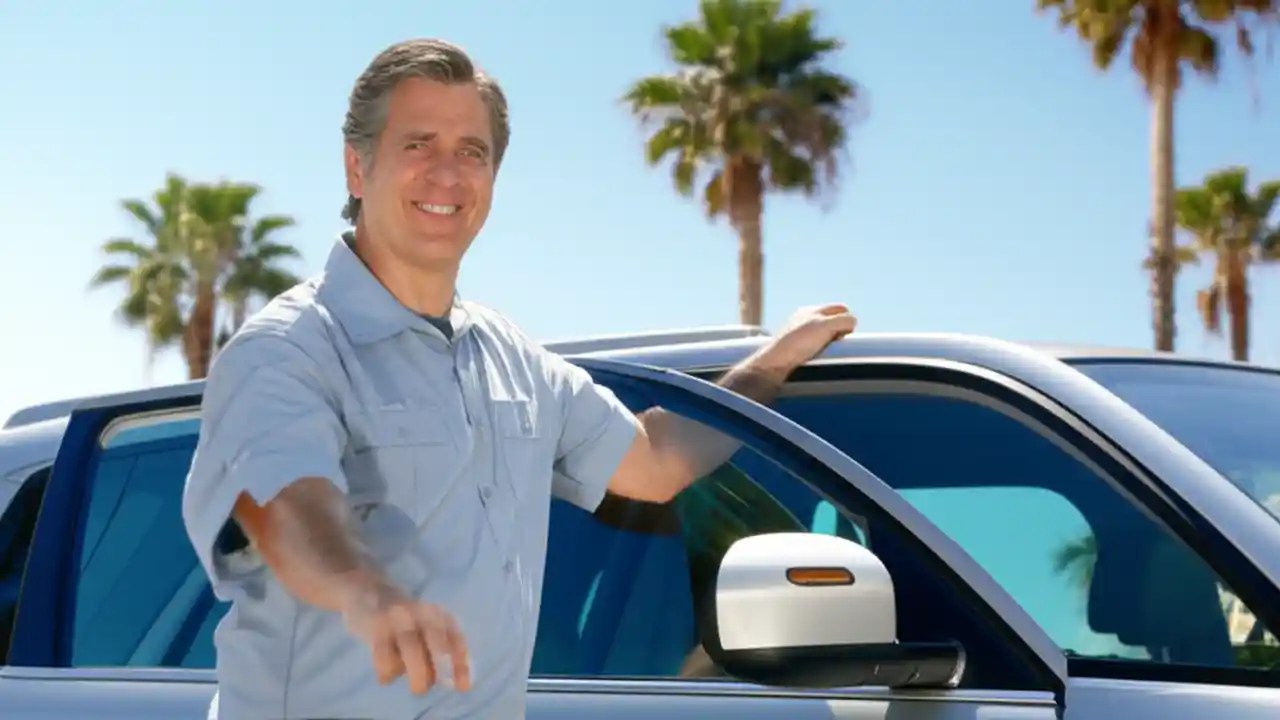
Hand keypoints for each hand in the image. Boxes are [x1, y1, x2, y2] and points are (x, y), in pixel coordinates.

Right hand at [340, 577, 471, 694]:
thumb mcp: (425, 630)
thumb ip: (438, 653)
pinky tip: (386, 679)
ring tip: (417, 689)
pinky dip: (387, 672)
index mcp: (438, 614)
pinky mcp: (374, 625)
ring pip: (411, 646)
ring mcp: (397, 617)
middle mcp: (421, 612)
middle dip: (441, 665)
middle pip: (436, 638)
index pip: (455, 639)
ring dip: (418, 673)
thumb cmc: (402, 623)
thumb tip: (452, 683)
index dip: (461, 663)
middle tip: (442, 685)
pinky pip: (383, 653)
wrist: (364, 592)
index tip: (463, 688)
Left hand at [759, 304, 856, 372]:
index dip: (848, 320)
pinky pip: (815, 344)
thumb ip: (843, 320)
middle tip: (835, 342)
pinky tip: (815, 356)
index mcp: (812, 310)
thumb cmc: (799, 342)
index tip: (845, 334)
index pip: (840, 309)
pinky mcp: (796, 347)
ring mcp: (800, 332)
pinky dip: (820, 349)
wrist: (776, 361)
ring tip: (824, 350)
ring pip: (824, 333)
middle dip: (840, 330)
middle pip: (833, 321)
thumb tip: (852, 322)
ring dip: (830, 341)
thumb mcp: (826, 326)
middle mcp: (805, 319)